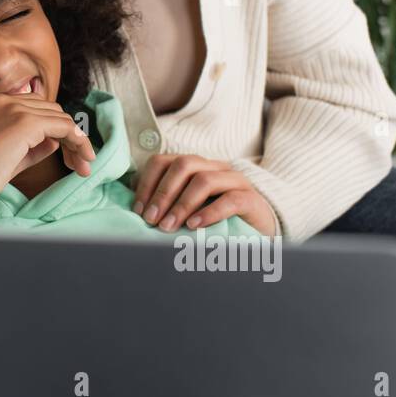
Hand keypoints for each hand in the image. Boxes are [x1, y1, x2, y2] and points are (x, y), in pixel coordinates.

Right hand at [0, 93, 95, 220]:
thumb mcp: (7, 157)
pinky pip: (63, 126)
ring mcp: (13, 108)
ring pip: (61, 117)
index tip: (68, 156)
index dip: (56, 131)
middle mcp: (3, 100)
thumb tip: (54, 141)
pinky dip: (76, 140)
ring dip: (77, 141)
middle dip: (70, 137)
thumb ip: (31, 146)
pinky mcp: (24, 122)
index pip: (36, 109)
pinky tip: (81, 158)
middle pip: (52, 111)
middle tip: (80, 164)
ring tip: (84, 166)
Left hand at [131, 153, 277, 235]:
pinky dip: (209, 213)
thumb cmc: (215, 222)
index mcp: (195, 166)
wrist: (259, 235)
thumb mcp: (187, 210)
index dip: (147, 183)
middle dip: (162, 193)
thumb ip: (166, 205)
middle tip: (151, 219)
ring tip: (168, 227)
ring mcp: (235, 180)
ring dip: (181, 205)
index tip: (138, 210)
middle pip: (183, 165)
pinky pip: (230, 200)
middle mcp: (214, 167)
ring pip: (204, 180)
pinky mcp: (251, 199)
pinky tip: (194, 226)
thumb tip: (137, 211)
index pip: (163, 161)